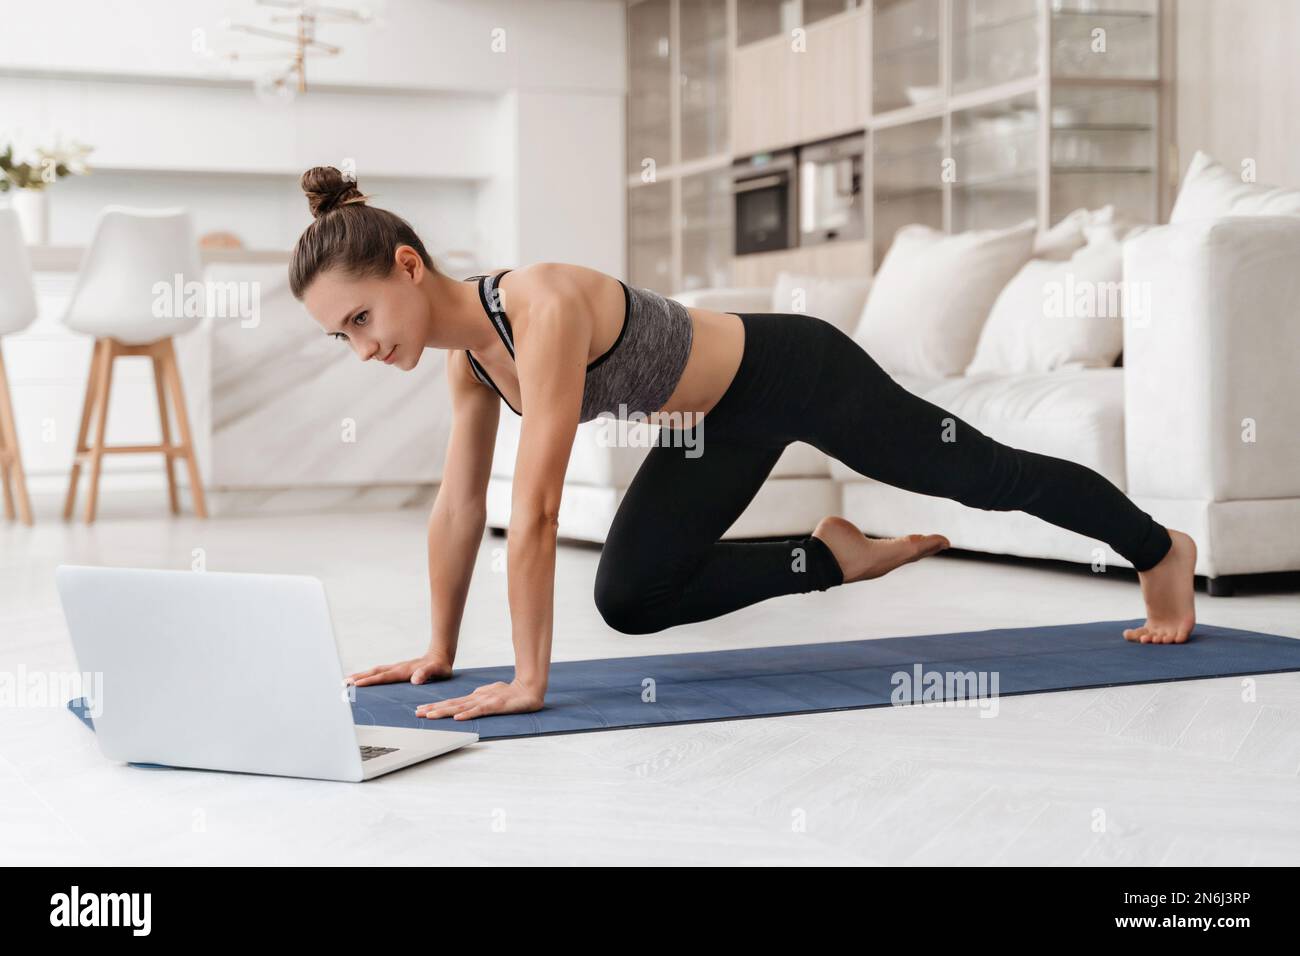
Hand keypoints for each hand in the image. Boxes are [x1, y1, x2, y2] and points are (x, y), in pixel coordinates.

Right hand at [346, 654, 452, 686]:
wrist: (441, 656)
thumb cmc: (441, 666)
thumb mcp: (438, 671)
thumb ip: (427, 673)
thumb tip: (415, 680)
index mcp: (404, 670)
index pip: (384, 677)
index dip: (370, 681)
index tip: (356, 684)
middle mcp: (398, 668)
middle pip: (375, 672)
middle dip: (359, 677)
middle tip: (344, 683)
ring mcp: (397, 668)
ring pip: (376, 671)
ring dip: (362, 676)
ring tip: (347, 681)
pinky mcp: (398, 670)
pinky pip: (380, 673)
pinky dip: (370, 676)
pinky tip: (365, 680)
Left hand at [415, 679, 544, 720]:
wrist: (529, 689)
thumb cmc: (512, 692)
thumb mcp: (492, 694)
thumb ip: (480, 696)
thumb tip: (469, 700)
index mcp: (475, 697)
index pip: (452, 702)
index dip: (436, 706)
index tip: (422, 710)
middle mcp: (476, 698)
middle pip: (452, 704)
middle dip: (434, 709)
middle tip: (417, 714)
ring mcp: (485, 701)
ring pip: (461, 707)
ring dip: (444, 712)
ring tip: (430, 716)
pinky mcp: (495, 706)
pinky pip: (479, 711)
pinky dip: (467, 714)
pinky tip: (457, 718)